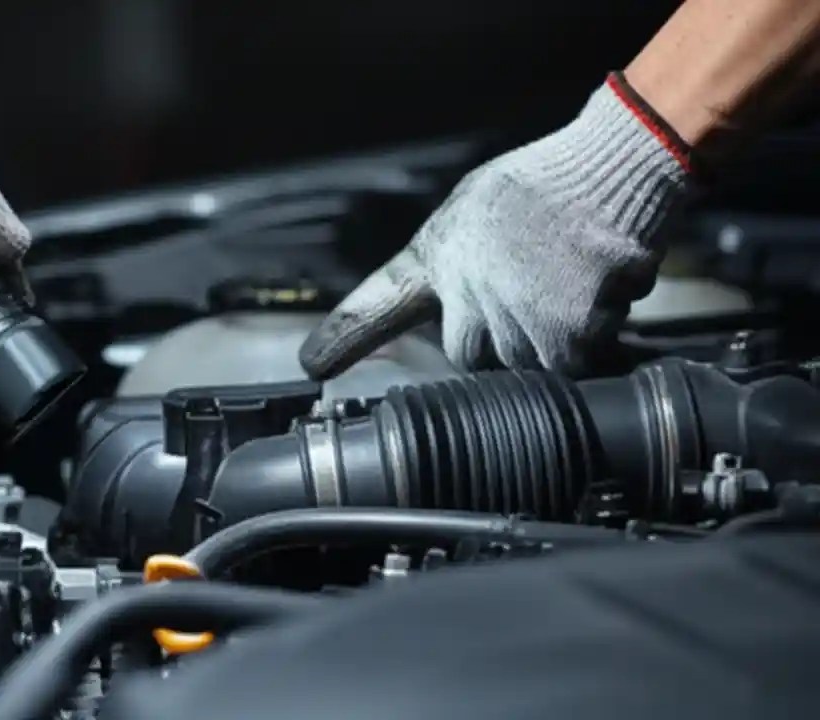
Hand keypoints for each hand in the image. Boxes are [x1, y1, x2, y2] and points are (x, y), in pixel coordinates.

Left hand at [300, 75, 690, 378]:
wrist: (614, 167)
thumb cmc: (552, 184)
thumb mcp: (480, 211)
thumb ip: (462, 265)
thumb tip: (462, 309)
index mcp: (442, 256)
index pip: (380, 302)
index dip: (345, 336)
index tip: (313, 364)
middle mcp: (468, 291)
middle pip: (472, 358)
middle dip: (500, 343)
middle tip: (535, 296)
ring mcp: (513, 314)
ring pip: (529, 366)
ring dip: (556, 340)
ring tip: (572, 282)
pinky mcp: (564, 332)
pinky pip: (578, 364)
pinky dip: (597, 339)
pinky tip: (599, 290)